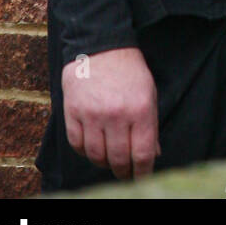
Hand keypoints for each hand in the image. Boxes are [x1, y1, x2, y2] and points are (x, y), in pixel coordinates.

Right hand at [61, 47, 160, 179]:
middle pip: (119, 159)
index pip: (143, 154)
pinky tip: (92, 147)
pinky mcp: (73, 111)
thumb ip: (150, 125)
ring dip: (104, 163)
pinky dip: (85, 151)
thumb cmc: (129, 71)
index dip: (143, 172)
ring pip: (97, 156)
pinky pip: (77, 144)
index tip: (141, 178)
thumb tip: (152, 154)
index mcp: (141, 109)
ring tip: (108, 160)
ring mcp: (93, 114)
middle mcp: (117, 114)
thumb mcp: (149, 93)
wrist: (101, 46)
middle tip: (124, 172)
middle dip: (123, 171)